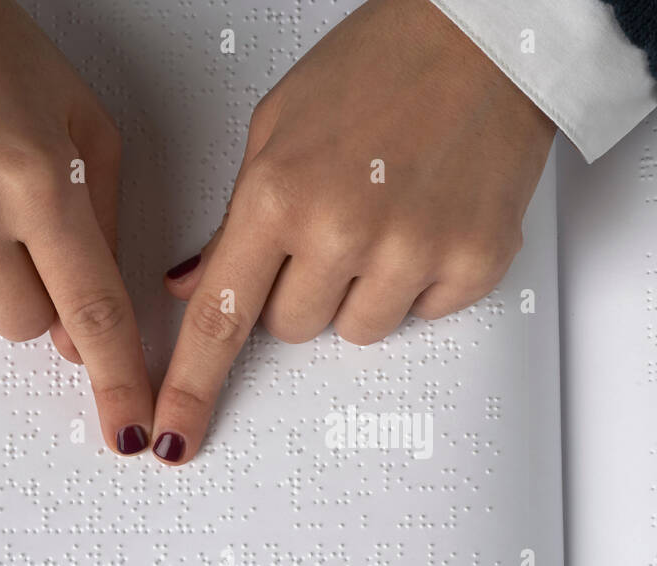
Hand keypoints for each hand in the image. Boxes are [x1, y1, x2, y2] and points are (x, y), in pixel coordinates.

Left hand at [151, 0, 555, 464]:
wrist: (486, 39)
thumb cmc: (381, 65)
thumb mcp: (278, 126)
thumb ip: (235, 217)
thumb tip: (200, 285)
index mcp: (280, 192)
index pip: (222, 318)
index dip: (190, 386)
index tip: (170, 435)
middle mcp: (345, 230)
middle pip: (291, 329)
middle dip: (298, 289)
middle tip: (329, 226)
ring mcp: (415, 252)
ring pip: (357, 331)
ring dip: (360, 290)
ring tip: (385, 215)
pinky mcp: (474, 263)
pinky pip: (425, 314)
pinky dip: (422, 279)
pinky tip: (429, 216)